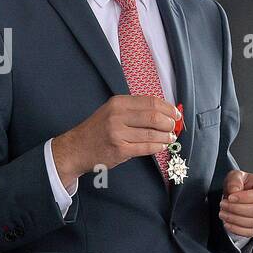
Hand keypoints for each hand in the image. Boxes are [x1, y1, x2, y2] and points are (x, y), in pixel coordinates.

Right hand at [51, 95, 179, 188]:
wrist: (76, 148)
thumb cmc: (98, 130)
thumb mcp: (113, 111)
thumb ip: (135, 110)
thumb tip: (164, 111)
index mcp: (118, 103)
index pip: (151, 102)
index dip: (168, 108)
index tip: (176, 114)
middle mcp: (117, 116)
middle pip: (154, 117)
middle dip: (169, 123)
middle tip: (173, 127)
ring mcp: (118, 133)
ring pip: (152, 134)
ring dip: (166, 136)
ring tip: (170, 137)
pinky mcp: (119, 150)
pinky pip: (146, 148)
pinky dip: (158, 147)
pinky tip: (161, 145)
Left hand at [219, 170, 252, 237]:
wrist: (238, 195)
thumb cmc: (240, 185)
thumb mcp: (235, 176)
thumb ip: (235, 180)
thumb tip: (235, 191)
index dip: (245, 198)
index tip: (230, 197)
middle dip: (238, 209)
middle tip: (223, 205)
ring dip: (236, 220)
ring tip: (223, 213)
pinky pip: (252, 232)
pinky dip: (238, 230)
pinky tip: (228, 223)